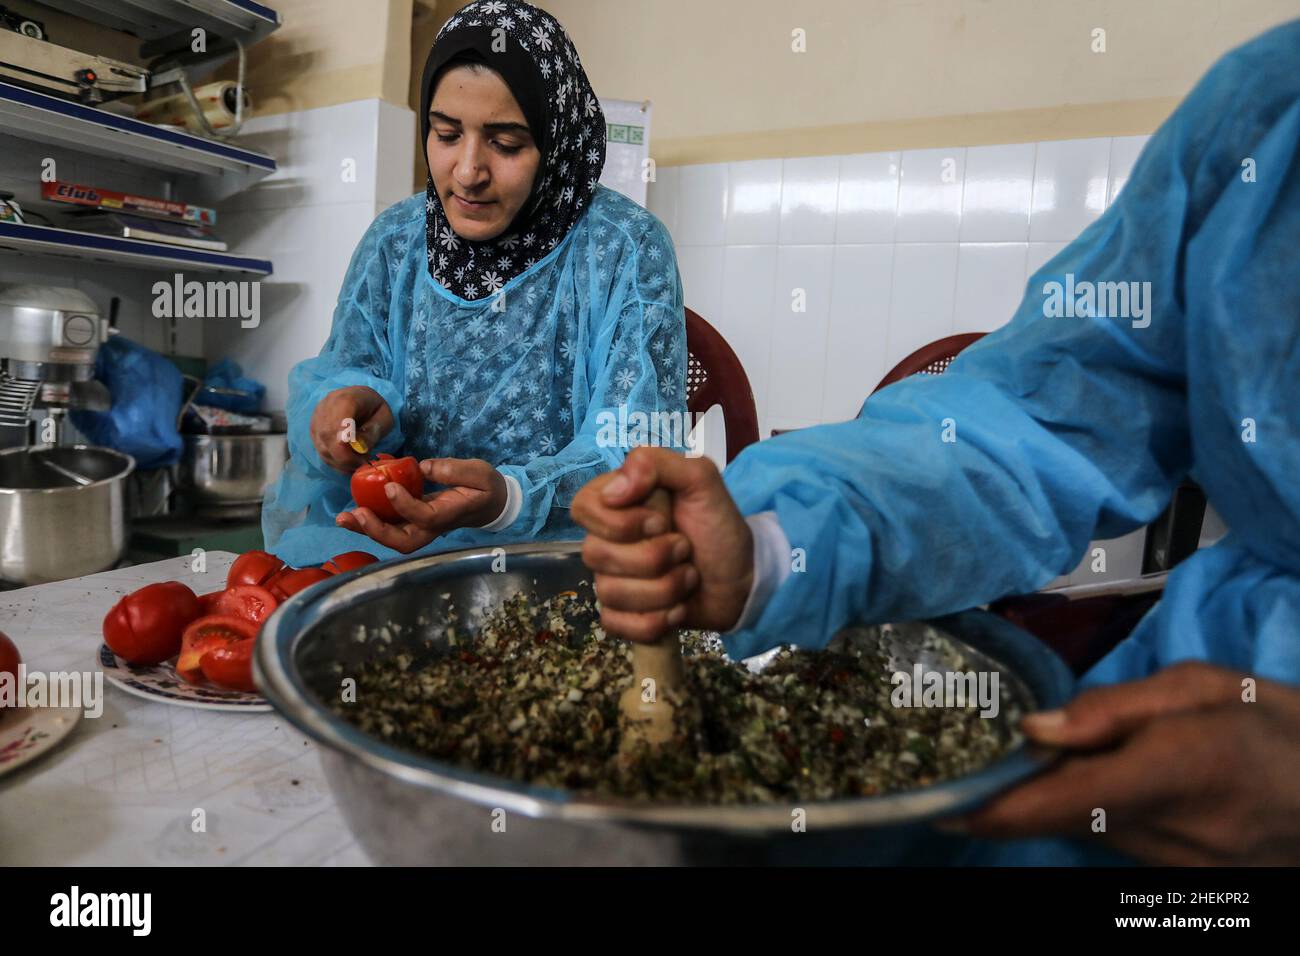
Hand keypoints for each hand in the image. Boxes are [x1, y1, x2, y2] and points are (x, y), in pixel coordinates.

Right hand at [310, 386, 393, 472]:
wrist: (361, 399)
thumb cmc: (375, 408)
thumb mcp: (384, 417)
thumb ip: (374, 431)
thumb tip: (360, 448)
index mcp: (346, 398)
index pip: (339, 419)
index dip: (345, 440)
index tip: (359, 455)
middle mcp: (326, 406)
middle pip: (327, 436)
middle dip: (345, 457)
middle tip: (364, 463)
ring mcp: (317, 419)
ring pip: (322, 446)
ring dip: (341, 462)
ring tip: (359, 463)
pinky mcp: (314, 431)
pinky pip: (321, 450)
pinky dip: (336, 462)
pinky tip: (350, 464)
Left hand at [335, 458, 507, 553]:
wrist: (490, 503)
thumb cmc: (485, 487)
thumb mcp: (480, 472)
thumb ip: (454, 470)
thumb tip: (422, 467)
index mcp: (450, 515)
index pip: (425, 517)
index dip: (405, 505)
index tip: (390, 485)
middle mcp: (433, 527)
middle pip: (403, 541)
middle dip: (377, 531)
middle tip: (356, 514)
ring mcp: (422, 527)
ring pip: (392, 538)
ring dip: (367, 530)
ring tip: (344, 517)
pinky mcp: (413, 521)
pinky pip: (390, 527)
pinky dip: (370, 522)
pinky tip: (352, 512)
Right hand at [572, 447, 753, 641]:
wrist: (743, 577)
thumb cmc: (718, 526)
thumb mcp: (701, 480)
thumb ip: (657, 463)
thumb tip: (613, 490)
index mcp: (615, 503)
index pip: (583, 508)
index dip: (620, 522)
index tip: (661, 522)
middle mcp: (605, 541)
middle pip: (596, 555)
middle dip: (655, 557)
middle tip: (685, 549)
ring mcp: (610, 581)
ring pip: (611, 593)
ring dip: (665, 589)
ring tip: (689, 577)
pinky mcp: (621, 617)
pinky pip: (617, 625)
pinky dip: (656, 620)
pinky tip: (677, 608)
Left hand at [946, 662, 1299, 863]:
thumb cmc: (1279, 727)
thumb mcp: (1205, 688)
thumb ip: (1115, 709)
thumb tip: (1035, 729)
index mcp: (1174, 771)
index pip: (1059, 801)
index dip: (992, 808)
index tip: (938, 805)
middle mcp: (1168, 833)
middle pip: (1061, 818)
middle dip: (1016, 791)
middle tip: (978, 755)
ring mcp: (1176, 869)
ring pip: (1085, 831)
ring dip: (1056, 800)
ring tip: (1042, 759)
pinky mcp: (1181, 882)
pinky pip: (1115, 842)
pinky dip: (1092, 814)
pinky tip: (1101, 781)